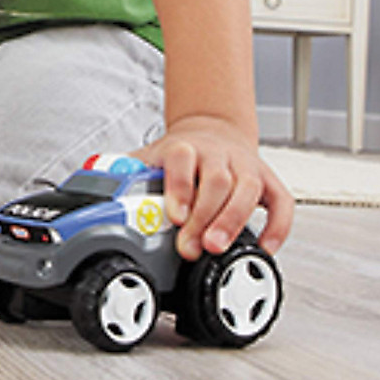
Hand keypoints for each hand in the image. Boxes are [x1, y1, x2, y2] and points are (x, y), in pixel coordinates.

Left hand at [133, 116, 293, 260]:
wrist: (213, 132)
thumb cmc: (181, 155)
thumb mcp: (152, 157)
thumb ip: (129, 171)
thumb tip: (97, 180)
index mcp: (185, 147)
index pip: (183, 160)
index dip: (180, 188)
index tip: (174, 216)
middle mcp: (218, 154)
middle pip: (217, 180)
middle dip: (205, 216)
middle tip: (191, 246)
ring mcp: (245, 166)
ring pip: (247, 189)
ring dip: (233, 221)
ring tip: (217, 248)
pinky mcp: (268, 181)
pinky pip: (282, 201)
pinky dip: (278, 226)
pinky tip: (265, 247)